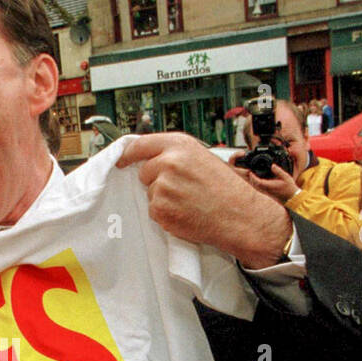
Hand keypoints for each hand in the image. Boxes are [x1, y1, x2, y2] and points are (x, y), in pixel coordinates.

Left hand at [118, 134, 291, 268]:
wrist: (239, 216)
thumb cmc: (227, 190)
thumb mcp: (203, 158)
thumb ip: (177, 155)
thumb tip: (153, 159)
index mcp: (180, 145)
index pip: (141, 144)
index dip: (129, 154)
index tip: (122, 160)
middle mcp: (169, 162)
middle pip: (144, 172)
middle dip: (156, 181)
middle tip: (181, 189)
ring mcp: (163, 186)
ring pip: (150, 193)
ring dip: (163, 199)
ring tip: (188, 202)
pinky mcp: (160, 208)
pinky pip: (154, 211)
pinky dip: (166, 215)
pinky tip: (185, 213)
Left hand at [228, 154, 299, 202]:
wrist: (291, 198)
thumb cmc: (289, 188)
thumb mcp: (285, 177)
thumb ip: (278, 171)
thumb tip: (272, 165)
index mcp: (268, 186)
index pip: (257, 181)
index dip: (252, 176)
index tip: (250, 171)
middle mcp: (265, 189)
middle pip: (254, 184)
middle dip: (250, 177)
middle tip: (248, 170)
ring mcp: (266, 191)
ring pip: (256, 186)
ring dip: (253, 180)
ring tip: (251, 173)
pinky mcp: (267, 192)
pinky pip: (259, 186)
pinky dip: (256, 182)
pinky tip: (257, 178)